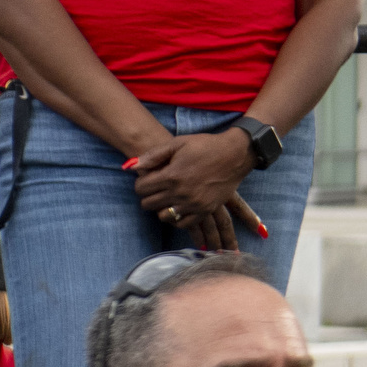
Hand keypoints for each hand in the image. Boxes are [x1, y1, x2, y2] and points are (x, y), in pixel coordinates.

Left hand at [125, 126, 265, 249]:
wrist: (236, 154)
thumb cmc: (205, 145)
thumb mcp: (178, 143)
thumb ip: (153, 155)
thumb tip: (131, 166)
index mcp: (171, 175)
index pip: (141, 188)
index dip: (141, 183)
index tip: (149, 178)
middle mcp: (180, 193)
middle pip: (148, 204)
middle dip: (149, 195)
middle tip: (157, 187)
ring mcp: (193, 203)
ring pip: (163, 216)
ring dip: (162, 207)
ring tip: (168, 197)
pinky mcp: (205, 210)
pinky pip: (182, 223)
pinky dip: (177, 218)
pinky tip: (179, 207)